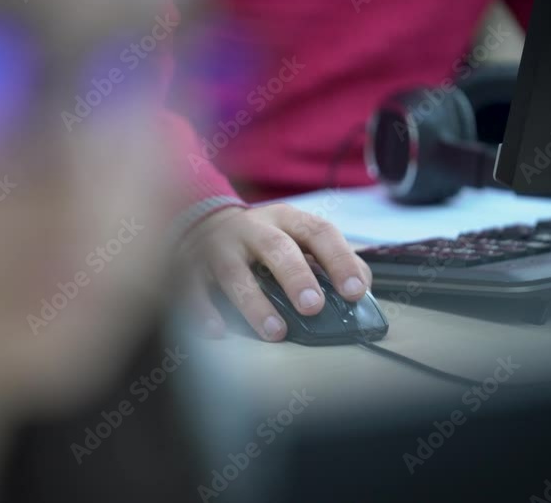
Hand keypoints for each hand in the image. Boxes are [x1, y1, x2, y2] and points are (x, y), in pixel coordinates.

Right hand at [182, 204, 371, 340]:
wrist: (199, 222)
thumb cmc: (260, 240)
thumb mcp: (294, 237)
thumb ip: (326, 259)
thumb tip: (360, 289)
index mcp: (285, 219)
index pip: (318, 233)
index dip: (339, 259)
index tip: (355, 290)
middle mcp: (252, 228)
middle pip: (276, 247)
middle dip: (296, 277)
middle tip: (313, 307)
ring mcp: (218, 246)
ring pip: (235, 271)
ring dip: (255, 302)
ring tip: (275, 331)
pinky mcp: (189, 265)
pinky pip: (193, 287)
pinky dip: (204, 309)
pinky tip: (218, 330)